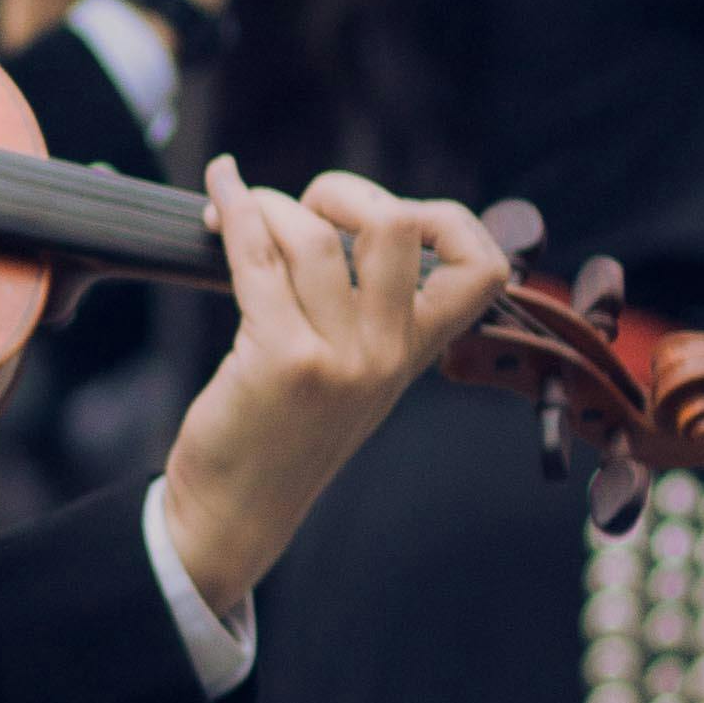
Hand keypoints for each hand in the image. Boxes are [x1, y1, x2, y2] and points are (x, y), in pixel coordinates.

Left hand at [161, 163, 511, 621]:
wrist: (237, 513)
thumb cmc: (282, 434)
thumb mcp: (352, 378)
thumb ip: (366, 314)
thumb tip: (333, 219)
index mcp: (415, 353)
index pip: (483, 271)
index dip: (451, 221)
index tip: (395, 209)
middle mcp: (387, 354)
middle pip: (396, 226)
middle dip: (342, 192)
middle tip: (301, 212)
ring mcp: (338, 358)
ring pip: (313, 236)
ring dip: (268, 206)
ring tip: (242, 213)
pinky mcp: (280, 359)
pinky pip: (256, 256)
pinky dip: (232, 209)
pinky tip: (219, 189)